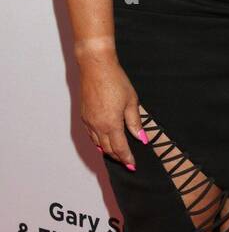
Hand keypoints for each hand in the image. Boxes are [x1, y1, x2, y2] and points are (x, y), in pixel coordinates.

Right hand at [78, 49, 146, 168]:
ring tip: (117, 154)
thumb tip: (141, 138)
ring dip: (107, 150)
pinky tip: (103, 141)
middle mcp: (97, 126)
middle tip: (127, 162)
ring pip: (98, 143)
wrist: (95, 66)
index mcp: (111, 124)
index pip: (120, 148)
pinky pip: (91, 135)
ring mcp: (89, 121)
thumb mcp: (131, 102)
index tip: (132, 165)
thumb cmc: (115, 81)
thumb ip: (135, 122)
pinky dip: (98, 141)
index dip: (127, 158)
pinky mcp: (84, 115)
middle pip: (108, 149)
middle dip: (118, 157)